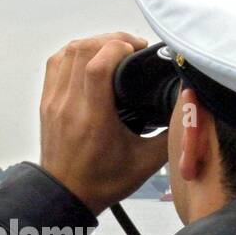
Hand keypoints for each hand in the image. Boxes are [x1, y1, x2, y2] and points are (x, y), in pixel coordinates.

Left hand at [38, 32, 168, 214]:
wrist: (67, 195)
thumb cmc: (104, 181)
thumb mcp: (146, 162)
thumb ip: (170, 133)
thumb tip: (189, 104)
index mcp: (94, 119)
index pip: (98, 65)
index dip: (119, 46)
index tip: (138, 50)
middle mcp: (69, 106)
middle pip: (83, 50)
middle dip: (111, 39)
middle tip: (132, 47)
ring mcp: (54, 102)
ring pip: (68, 52)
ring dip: (93, 42)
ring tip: (114, 49)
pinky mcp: (46, 102)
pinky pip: (56, 63)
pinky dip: (74, 52)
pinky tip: (91, 57)